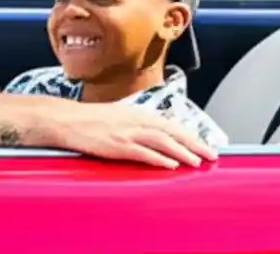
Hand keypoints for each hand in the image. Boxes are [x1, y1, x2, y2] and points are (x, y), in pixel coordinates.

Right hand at [47, 101, 218, 168]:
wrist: (67, 120)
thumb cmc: (91, 119)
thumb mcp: (120, 117)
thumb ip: (138, 125)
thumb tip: (156, 134)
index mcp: (139, 114)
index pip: (172, 125)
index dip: (190, 135)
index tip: (206, 144)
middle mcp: (137, 121)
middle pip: (172, 132)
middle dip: (194, 143)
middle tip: (212, 154)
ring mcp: (127, 132)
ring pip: (162, 141)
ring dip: (182, 151)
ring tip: (197, 162)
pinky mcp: (117, 145)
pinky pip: (142, 152)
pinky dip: (158, 158)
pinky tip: (171, 165)